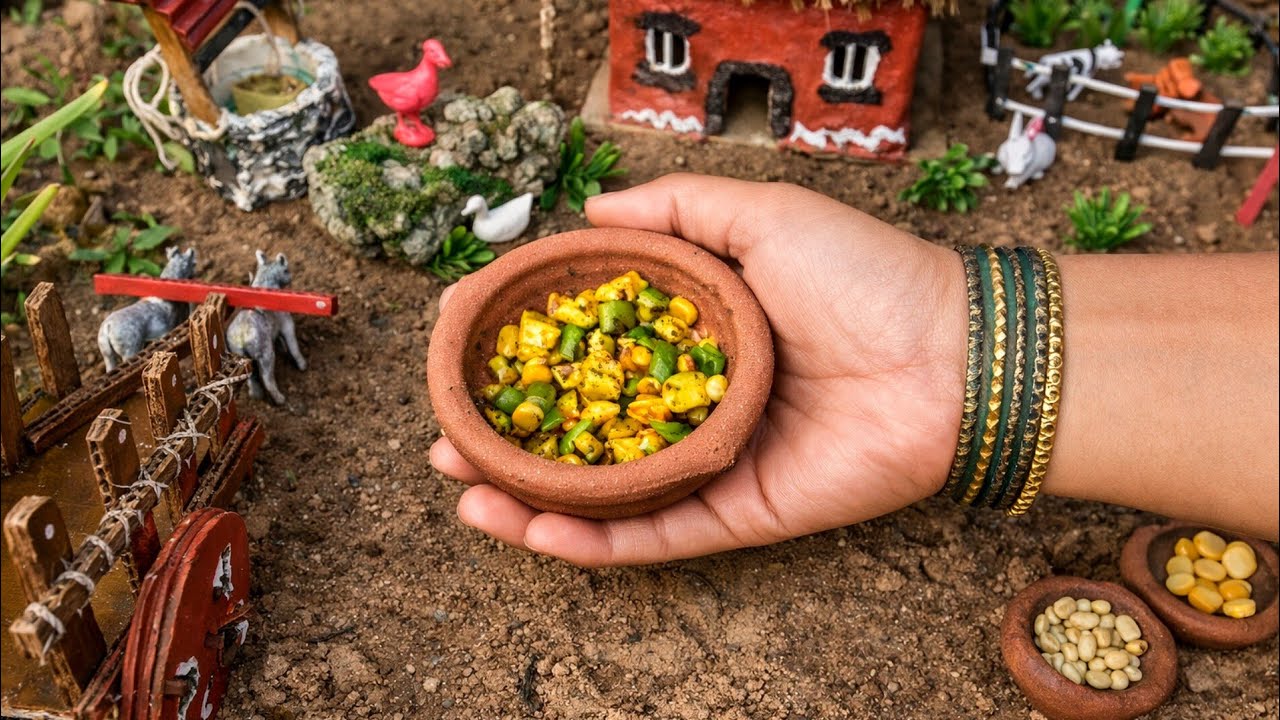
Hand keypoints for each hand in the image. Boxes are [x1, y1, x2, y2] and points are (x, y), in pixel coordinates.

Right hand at [430, 173, 968, 565]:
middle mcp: (692, 401)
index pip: (590, 351)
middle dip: (509, 438)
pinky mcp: (738, 514)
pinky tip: (529, 530)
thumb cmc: (862, 275)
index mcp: (693, 335)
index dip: (526, 355)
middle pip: (583, 430)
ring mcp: (712, 463)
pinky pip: (654, 536)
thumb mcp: (761, 214)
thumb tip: (592, 210)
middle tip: (446, 434)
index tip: (463, 348)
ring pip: (605, 495)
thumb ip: (677, 209)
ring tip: (463, 489)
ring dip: (529, 501)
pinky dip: (590, 541)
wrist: (949, 353)